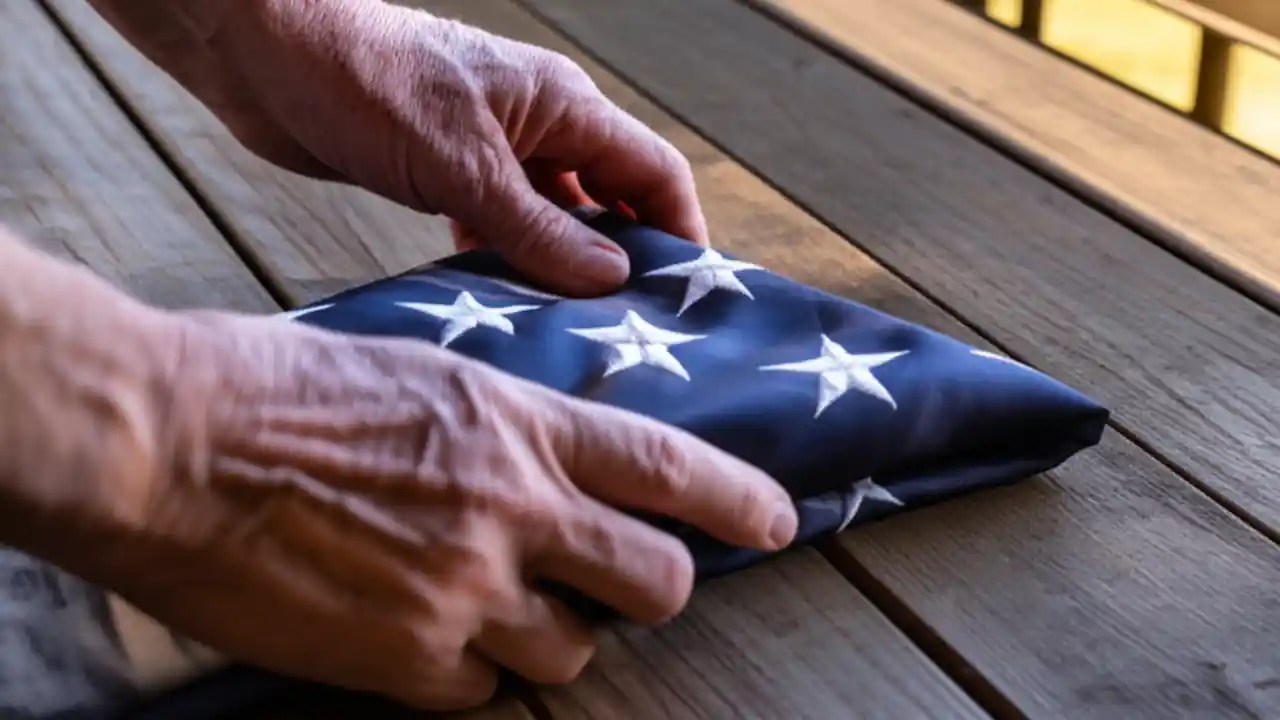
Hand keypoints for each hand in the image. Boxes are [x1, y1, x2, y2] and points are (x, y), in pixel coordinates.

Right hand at [86, 309, 795, 709]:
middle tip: (615, 587)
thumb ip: (497, 430)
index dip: (736, 498)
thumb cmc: (279, 390)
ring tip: (484, 605)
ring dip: (546, 637)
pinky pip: (482, 692)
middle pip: (654, 582)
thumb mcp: (419, 376)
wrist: (174, 443)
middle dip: (649, 590)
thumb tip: (538, 471)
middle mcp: (513, 509)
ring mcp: (467, 590)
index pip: (666, 467)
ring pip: (572, 652)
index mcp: (518, 423)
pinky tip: (417, 637)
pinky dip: (466, 674)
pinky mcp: (408, 658)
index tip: (778, 520)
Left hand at [191, 0, 707, 294]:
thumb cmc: (363, 79)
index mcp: (562, 105)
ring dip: (556, 268)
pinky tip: (496, 302)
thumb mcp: (461, 165)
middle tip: (621, 331)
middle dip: (620, 260)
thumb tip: (610, 277)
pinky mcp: (444, 172)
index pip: (652, 172)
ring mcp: (490, 150)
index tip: (684, 298)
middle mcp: (537, 126)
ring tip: (561, 330)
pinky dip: (503, 261)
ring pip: (550, 219)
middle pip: (608, 199)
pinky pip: (497, 225)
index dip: (678, 232)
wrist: (261, 52)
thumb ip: (537, 227)